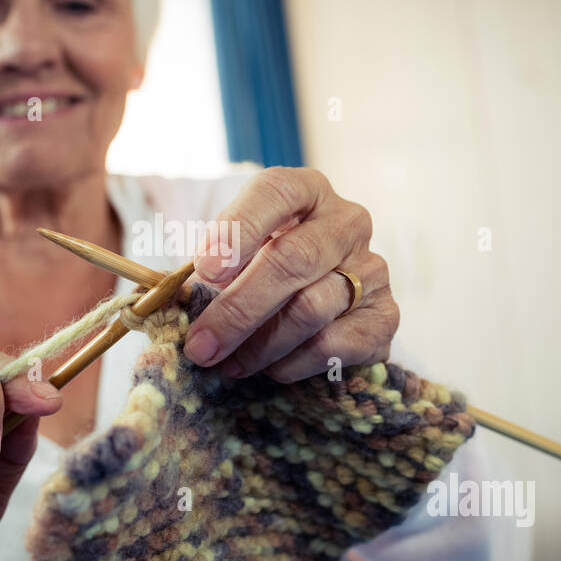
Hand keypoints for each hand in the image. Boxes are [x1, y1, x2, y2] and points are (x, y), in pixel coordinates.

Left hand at [184, 166, 398, 382]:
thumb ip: (212, 267)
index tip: (204, 270)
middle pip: (292, 259)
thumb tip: (176, 302)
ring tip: (225, 363)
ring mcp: (372, 269)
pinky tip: (268, 370)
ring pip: (310, 309)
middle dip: (238, 308)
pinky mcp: (385, 317)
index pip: (277, 192)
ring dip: (258, 344)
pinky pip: (333, 345)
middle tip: (200, 344)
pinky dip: (291, 363)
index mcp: (308, 191)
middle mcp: (347, 222)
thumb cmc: (266, 269)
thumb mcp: (238, 253)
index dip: (238, 229)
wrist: (324, 305)